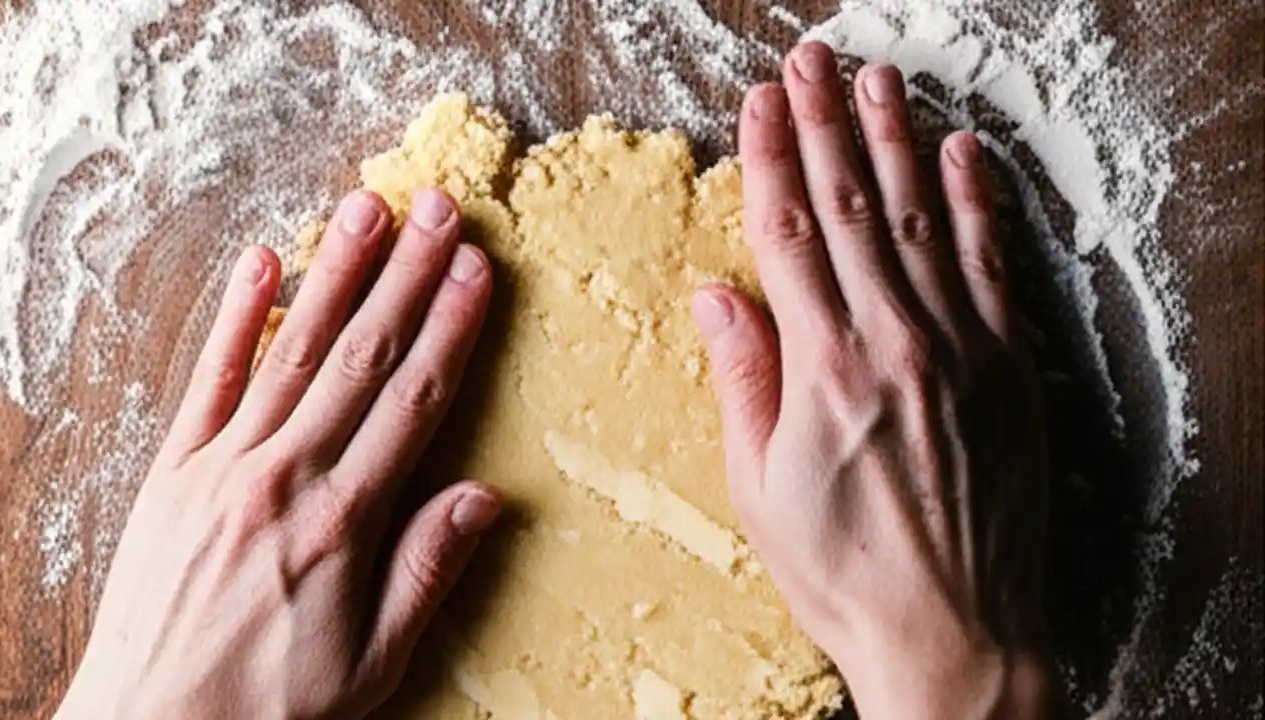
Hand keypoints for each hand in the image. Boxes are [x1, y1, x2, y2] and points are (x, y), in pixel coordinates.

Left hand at [58, 189, 498, 718]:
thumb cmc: (272, 707)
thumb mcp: (375, 662)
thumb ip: (428, 571)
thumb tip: (484, 497)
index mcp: (344, 520)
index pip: (414, 400)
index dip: (451, 328)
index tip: (476, 270)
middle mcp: (285, 475)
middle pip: (360, 356)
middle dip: (407, 276)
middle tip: (438, 208)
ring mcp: (223, 464)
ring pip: (292, 351)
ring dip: (336, 275)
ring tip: (368, 209)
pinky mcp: (175, 470)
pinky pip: (210, 379)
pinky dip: (237, 318)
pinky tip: (262, 262)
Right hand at [694, 44, 1055, 717]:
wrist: (953, 632)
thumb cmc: (843, 569)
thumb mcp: (761, 485)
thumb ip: (746, 378)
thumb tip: (719, 296)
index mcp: (823, 368)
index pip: (787, 235)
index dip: (772, 160)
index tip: (760, 105)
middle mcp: (895, 341)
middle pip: (851, 209)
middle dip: (826, 125)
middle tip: (812, 62)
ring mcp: (961, 350)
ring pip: (922, 220)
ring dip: (895, 143)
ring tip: (876, 81)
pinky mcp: (1010, 370)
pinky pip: (994, 266)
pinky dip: (979, 203)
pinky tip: (962, 154)